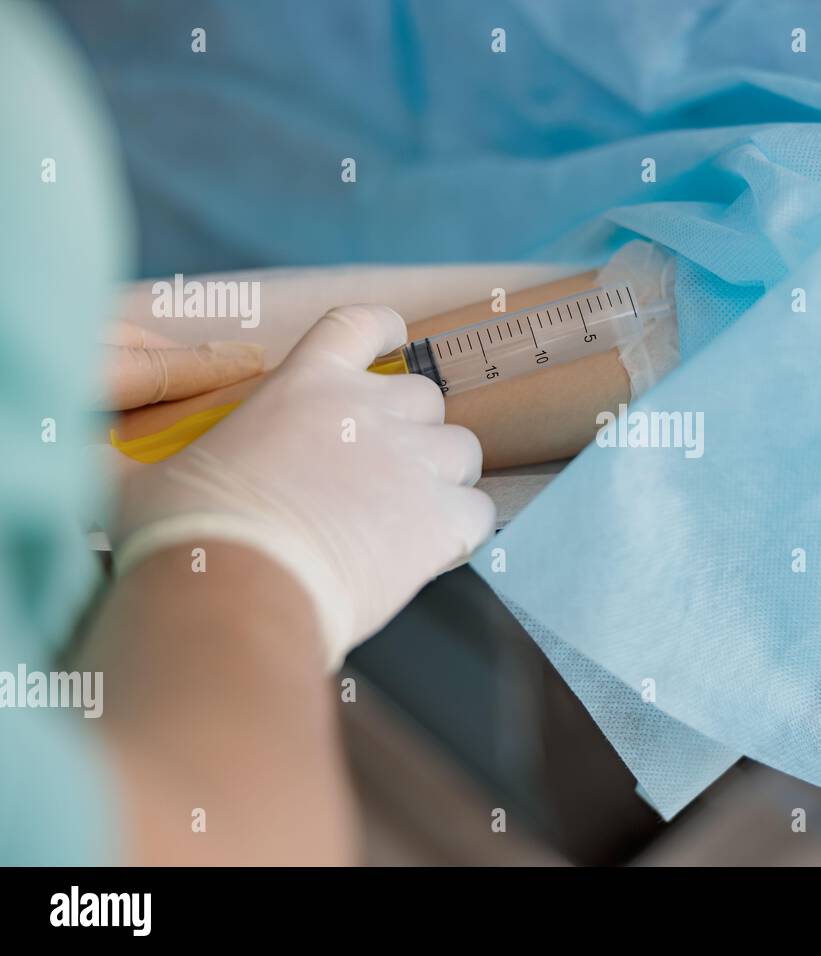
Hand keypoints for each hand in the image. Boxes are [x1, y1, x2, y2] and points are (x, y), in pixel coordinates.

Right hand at [111, 305, 495, 667]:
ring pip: (461, 450)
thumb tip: (79, 454)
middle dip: (411, 429)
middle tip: (383, 471)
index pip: (360, 325)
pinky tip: (433, 550)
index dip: (383, 330)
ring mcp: (411, 461)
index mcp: (304, 384)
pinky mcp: (439, 519)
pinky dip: (463, 529)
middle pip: (424, 397)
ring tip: (411, 513)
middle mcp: (368, 410)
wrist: (236, 591)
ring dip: (443, 476)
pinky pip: (480, 512)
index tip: (394, 338)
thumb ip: (135, 455)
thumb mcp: (144, 476)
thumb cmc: (183, 535)